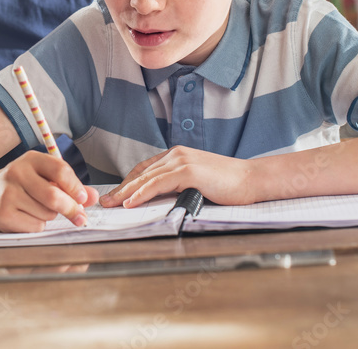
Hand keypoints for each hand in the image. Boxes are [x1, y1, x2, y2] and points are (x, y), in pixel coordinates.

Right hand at [0, 150, 99, 232]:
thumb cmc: (19, 186)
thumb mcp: (42, 178)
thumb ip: (69, 186)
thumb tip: (93, 197)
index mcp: (30, 159)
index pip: (60, 170)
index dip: (76, 186)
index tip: (84, 199)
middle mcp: (16, 173)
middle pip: (54, 196)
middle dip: (71, 209)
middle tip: (80, 218)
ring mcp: (7, 194)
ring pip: (46, 214)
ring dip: (49, 217)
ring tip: (36, 209)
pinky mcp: (1, 215)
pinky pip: (34, 226)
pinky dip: (37, 226)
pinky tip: (25, 218)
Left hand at [99, 146, 255, 208]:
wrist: (252, 180)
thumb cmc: (229, 185)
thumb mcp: (197, 184)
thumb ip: (178, 187)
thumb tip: (158, 202)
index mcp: (177, 156)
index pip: (145, 169)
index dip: (128, 183)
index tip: (115, 195)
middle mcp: (176, 154)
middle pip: (141, 173)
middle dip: (121, 188)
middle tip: (105, 201)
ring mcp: (182, 161)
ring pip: (146, 178)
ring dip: (126, 192)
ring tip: (112, 204)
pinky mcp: (188, 171)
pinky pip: (158, 183)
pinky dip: (142, 193)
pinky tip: (131, 202)